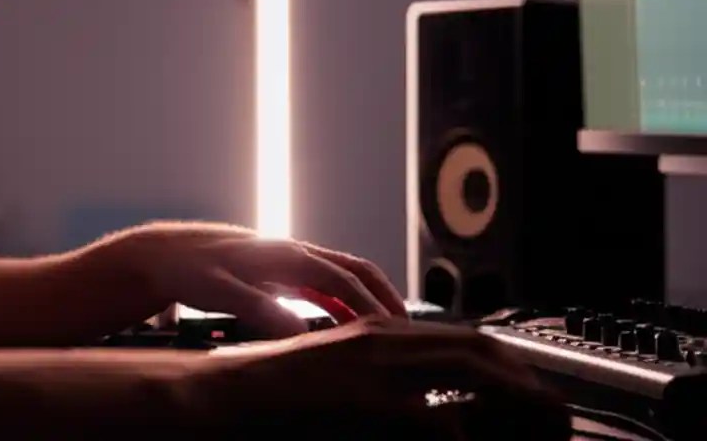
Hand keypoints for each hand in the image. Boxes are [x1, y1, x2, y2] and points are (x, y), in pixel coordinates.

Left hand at [130, 222, 408, 336]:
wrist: (165, 253)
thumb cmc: (191, 269)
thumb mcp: (221, 290)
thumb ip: (259, 308)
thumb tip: (298, 330)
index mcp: (286, 254)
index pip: (343, 280)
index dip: (371, 305)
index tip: (392, 332)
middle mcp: (293, 252)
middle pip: (353, 270)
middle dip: (382, 295)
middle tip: (405, 329)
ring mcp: (286, 260)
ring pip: (339, 276)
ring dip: (364, 300)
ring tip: (383, 330)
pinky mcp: (276, 271)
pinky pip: (319, 285)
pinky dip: (339, 302)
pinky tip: (342, 324)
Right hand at [190, 316, 569, 438]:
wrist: (216, 394)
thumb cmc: (267, 393)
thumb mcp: (332, 375)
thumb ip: (376, 379)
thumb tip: (425, 411)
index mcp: (375, 333)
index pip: (461, 334)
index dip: (505, 362)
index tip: (527, 391)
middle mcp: (381, 340)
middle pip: (479, 345)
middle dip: (523, 378)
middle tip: (547, 413)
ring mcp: (374, 367)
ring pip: (473, 370)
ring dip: (512, 401)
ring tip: (534, 429)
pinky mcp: (363, 400)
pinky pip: (434, 423)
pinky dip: (460, 438)